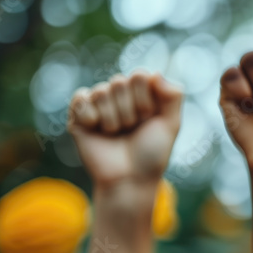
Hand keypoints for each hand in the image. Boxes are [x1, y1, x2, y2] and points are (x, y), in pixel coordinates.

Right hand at [68, 71, 182, 187]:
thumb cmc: (152, 154)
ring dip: (113, 118)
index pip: (139, 76)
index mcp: (141, 94)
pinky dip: (90, 115)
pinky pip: (80, 98)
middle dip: (130, 111)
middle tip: (132, 129)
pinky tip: (96, 129)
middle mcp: (119, 96)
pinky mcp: (78, 115)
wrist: (129, 178)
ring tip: (116, 134)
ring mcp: (98, 105)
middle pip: (119, 81)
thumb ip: (173, 96)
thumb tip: (155, 73)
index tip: (148, 120)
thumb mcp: (171, 124)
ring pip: (101, 91)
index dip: (145, 100)